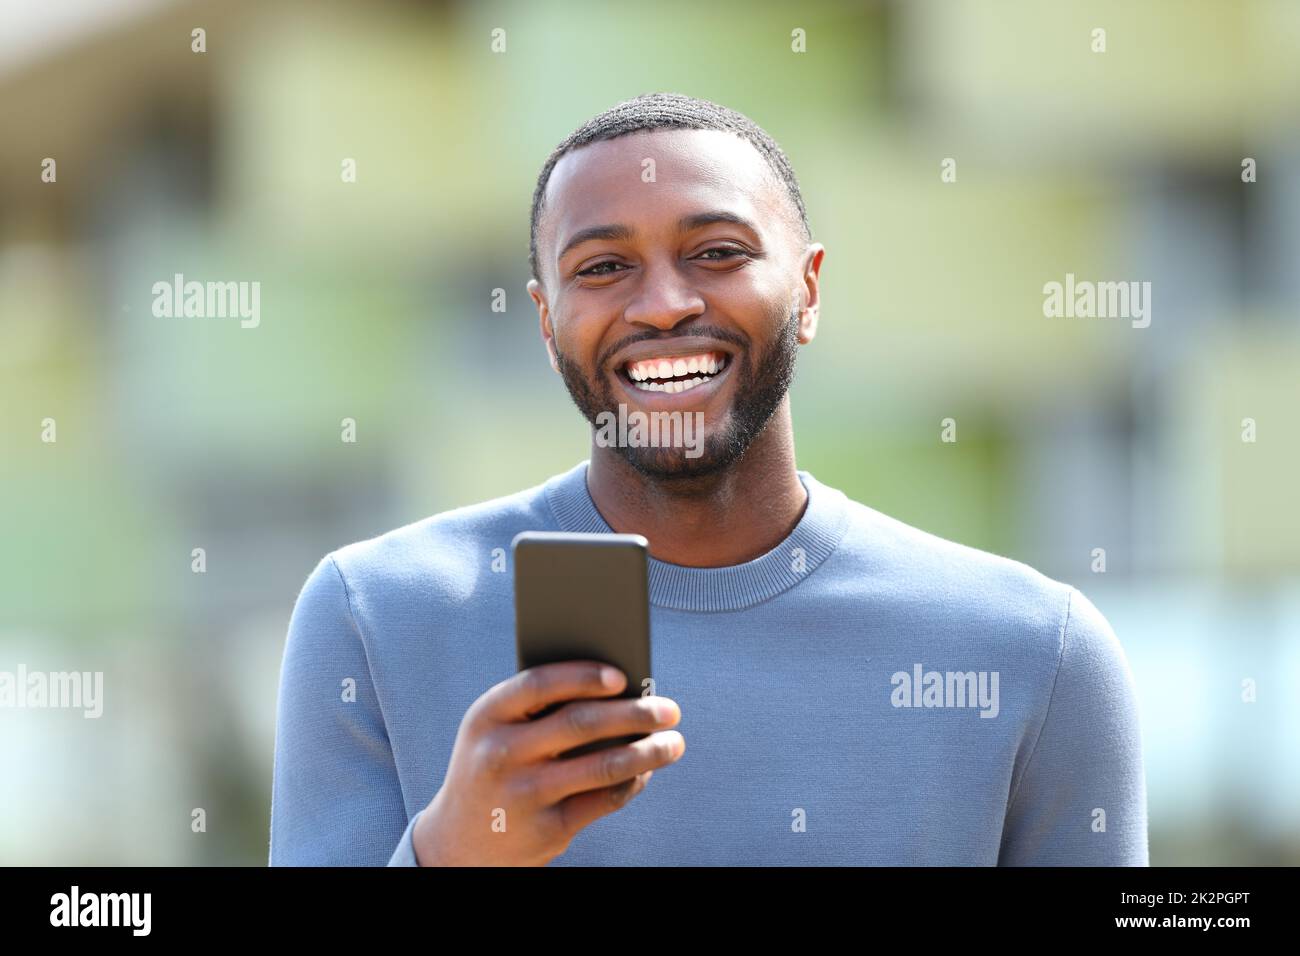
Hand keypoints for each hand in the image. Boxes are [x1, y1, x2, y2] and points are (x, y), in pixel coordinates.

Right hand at [411, 660, 683, 864]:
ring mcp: (524, 794)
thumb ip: (541, 707)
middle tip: (670, 709)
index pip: (541, 684)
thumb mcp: (497, 731)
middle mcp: (501, 753)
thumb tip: (622, 689)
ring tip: (673, 743)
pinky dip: (633, 782)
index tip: (623, 675)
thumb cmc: (495, 767)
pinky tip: (645, 771)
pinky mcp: (547, 829)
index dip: (584, 676)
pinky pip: (604, 799)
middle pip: (582, 723)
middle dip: (635, 713)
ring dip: (649, 752)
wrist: (459, 843)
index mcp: (487, 716)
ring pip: (604, 766)